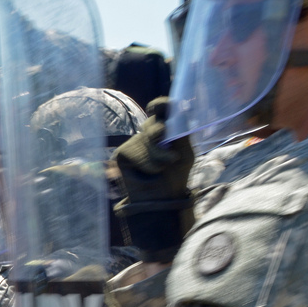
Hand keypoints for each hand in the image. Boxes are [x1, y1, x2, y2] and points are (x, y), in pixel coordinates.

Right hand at [112, 97, 195, 260]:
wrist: (161, 201)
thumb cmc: (176, 178)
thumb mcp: (185, 151)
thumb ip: (181, 130)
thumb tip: (180, 107)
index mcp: (165, 132)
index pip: (162, 111)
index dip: (162, 105)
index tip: (162, 105)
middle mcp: (147, 136)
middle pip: (153, 122)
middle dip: (162, 135)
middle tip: (170, 155)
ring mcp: (133, 144)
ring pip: (145, 139)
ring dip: (158, 156)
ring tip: (162, 170)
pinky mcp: (122, 155)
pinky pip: (135, 151)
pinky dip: (147, 163)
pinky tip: (149, 174)